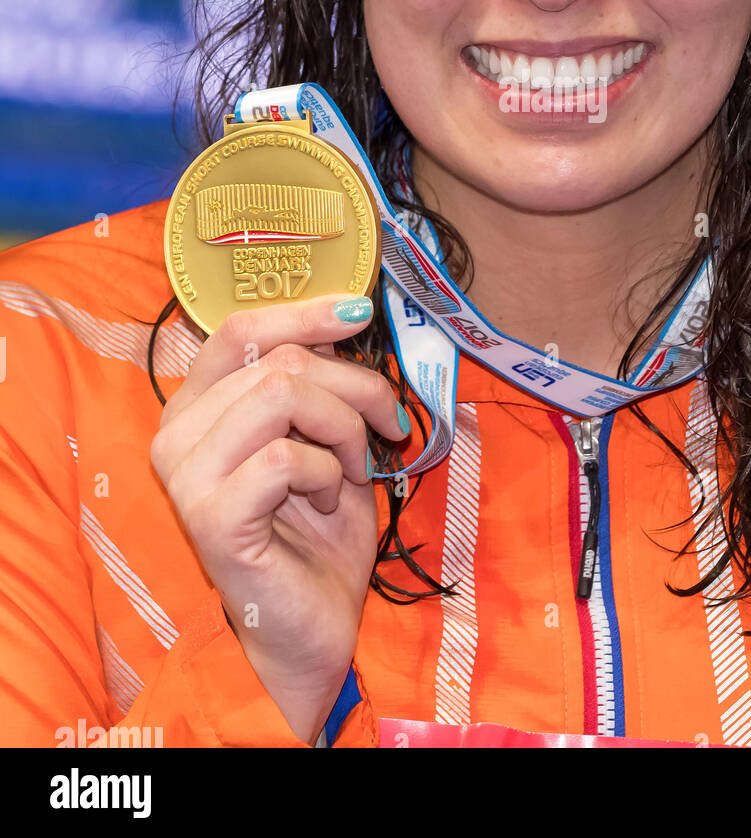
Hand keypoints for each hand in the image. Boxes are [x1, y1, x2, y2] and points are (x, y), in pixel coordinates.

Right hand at [150, 293, 405, 741]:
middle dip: (354, 385)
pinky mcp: (207, 515)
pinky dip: (327, 474)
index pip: (241, 329)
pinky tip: (327, 504)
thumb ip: (320, 382)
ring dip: (343, 428)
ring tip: (351, 471)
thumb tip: (352, 315)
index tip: (361, 312)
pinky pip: (286, 457)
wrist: (311, 627)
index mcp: (198, 405)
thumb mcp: (325, 438)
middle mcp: (177, 432)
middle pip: (280, 360)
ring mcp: (184, 474)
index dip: (306, 313)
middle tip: (385, 427)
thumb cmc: (318, 532)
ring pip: (283, 395)